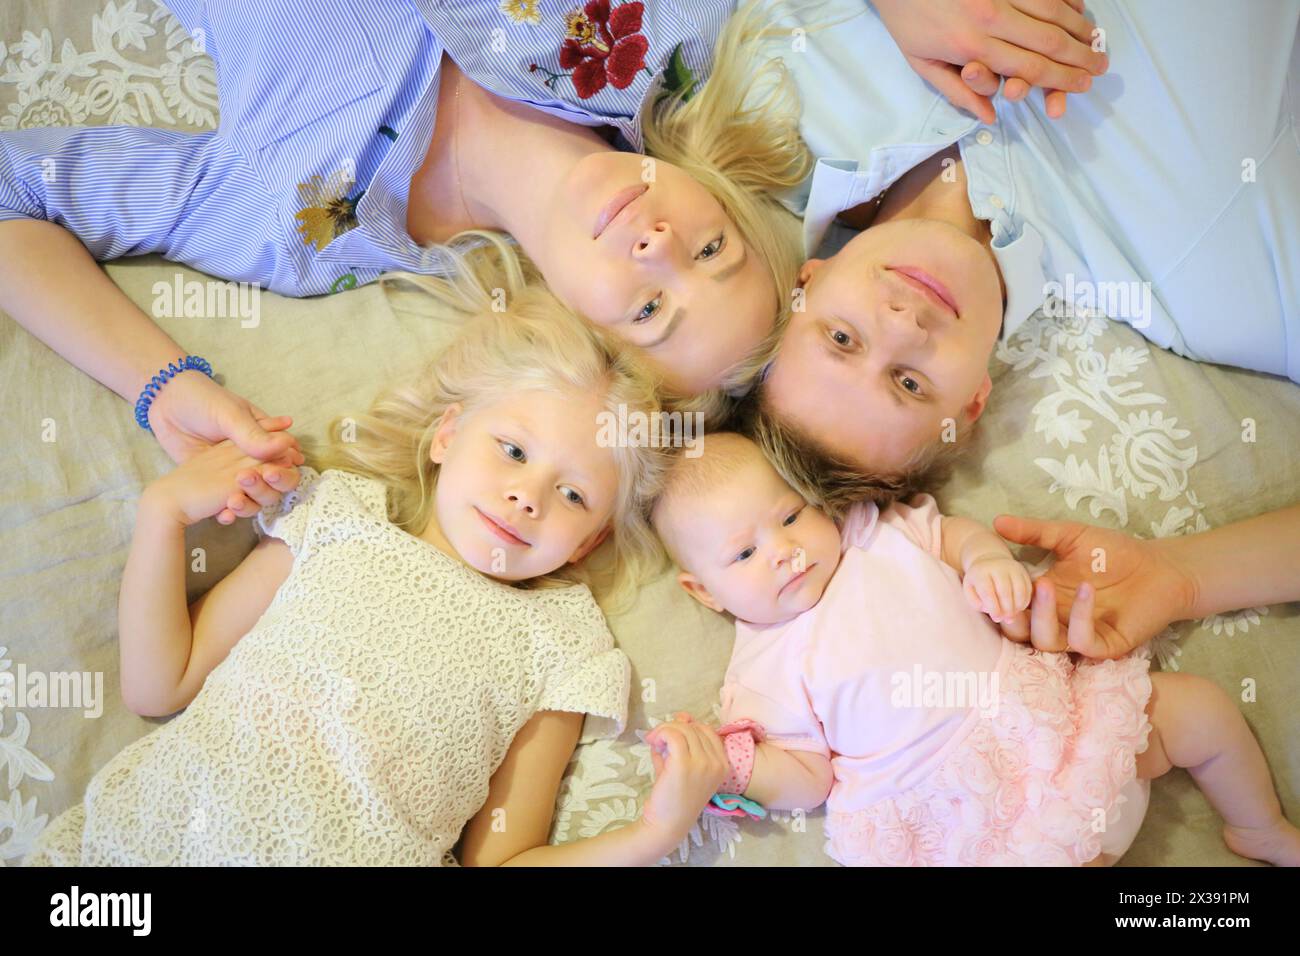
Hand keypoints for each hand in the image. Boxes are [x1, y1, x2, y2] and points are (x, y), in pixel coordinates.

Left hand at [145, 369, 304, 522]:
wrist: (164, 405)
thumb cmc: (202, 400)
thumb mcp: (230, 414)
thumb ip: (254, 434)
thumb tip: (287, 446)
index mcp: (264, 436)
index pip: (287, 457)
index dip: (286, 469)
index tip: (274, 473)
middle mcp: (253, 457)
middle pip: (274, 482)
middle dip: (268, 488)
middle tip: (249, 481)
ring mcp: (234, 472)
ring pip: (255, 497)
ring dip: (249, 503)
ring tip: (233, 501)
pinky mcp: (215, 484)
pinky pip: (228, 504)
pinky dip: (229, 513)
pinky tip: (223, 514)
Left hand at [641, 713, 729, 842]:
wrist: (667, 824)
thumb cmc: (675, 797)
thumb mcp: (683, 765)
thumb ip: (684, 741)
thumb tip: (683, 715)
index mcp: (723, 764)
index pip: (708, 731)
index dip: (688, 727)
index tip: (671, 736)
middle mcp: (717, 762)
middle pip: (694, 728)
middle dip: (673, 727)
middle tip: (657, 738)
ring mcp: (703, 763)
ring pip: (683, 729)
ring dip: (664, 730)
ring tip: (653, 741)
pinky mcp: (684, 764)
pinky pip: (672, 735)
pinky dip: (660, 734)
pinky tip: (652, 743)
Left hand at [873, 0, 1106, 123]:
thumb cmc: (907, 21)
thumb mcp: (921, 64)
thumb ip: (957, 92)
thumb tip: (991, 117)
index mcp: (971, 47)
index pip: (1028, 69)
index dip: (1060, 80)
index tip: (1082, 86)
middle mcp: (989, 17)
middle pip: (1048, 41)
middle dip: (1079, 57)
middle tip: (1101, 67)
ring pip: (1051, 10)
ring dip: (1078, 28)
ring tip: (1097, 41)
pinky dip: (1065, 0)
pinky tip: (1080, 10)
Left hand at [963, 553, 1032, 624]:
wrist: (990, 563)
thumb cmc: (978, 583)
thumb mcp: (970, 591)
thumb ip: (976, 603)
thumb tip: (989, 610)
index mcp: (980, 572)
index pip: (987, 592)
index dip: (993, 608)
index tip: (996, 618)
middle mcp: (997, 567)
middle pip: (1005, 592)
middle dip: (1006, 609)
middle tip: (1005, 619)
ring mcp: (1012, 568)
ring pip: (1019, 590)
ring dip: (1017, 606)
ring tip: (1011, 615)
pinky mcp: (1023, 571)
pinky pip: (1027, 588)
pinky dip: (1024, 601)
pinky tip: (1018, 608)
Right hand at [992, 514, 1197, 657]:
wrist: (1160, 567)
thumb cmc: (1114, 552)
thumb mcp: (1069, 536)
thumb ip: (1034, 532)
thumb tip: (996, 521)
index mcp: (1042, 599)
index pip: (1008, 607)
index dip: (995, 599)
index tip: (986, 579)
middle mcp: (1056, 621)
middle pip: (1018, 634)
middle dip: (1009, 617)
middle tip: (1007, 596)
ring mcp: (1078, 635)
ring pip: (1045, 642)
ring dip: (1041, 616)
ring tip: (1045, 585)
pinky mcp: (1105, 645)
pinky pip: (1082, 642)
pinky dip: (1080, 618)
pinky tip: (1086, 589)